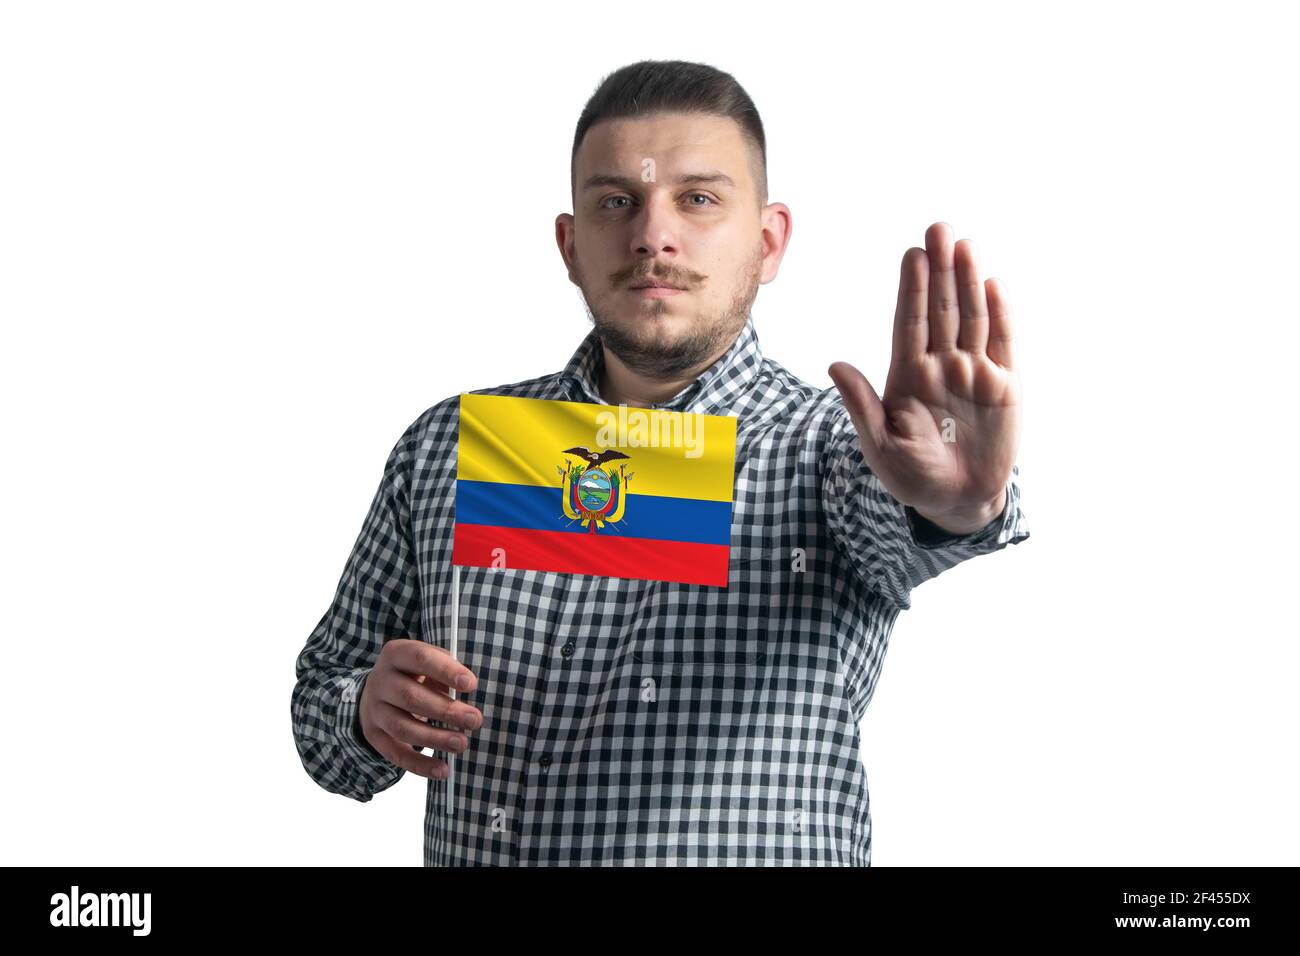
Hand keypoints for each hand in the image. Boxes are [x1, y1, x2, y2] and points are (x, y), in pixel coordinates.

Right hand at [358, 638, 481, 779]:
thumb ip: (447, 670)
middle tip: (474, 720)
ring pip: (403, 728)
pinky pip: (396, 754)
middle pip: (411, 697)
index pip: (420, 658)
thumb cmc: (415, 674)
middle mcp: (380, 681)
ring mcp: (374, 710)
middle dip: (446, 710)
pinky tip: (442, 770)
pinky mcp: (375, 736)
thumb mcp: (428, 663)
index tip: (471, 685)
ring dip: (435, 739)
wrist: (377, 691)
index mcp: (396, 654)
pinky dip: (420, 765)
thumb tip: (470, 689)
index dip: (446, 671)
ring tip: (462, 744)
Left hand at [827, 222, 1020, 534]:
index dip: (912, 289)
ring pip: (972, 318)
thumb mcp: (880, 446)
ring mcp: (973, 372)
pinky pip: (1003, 344)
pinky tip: (995, 284)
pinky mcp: (1003, 386)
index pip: (909, 323)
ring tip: (966, 246)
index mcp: (907, 375)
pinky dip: (1002, 316)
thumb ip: (862, 405)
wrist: (955, 502)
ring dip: (969, 282)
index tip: (912, 254)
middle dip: (940, 270)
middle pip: (942, 309)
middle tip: (939, 229)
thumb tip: (834, 365)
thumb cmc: (911, 476)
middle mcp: (941, 365)